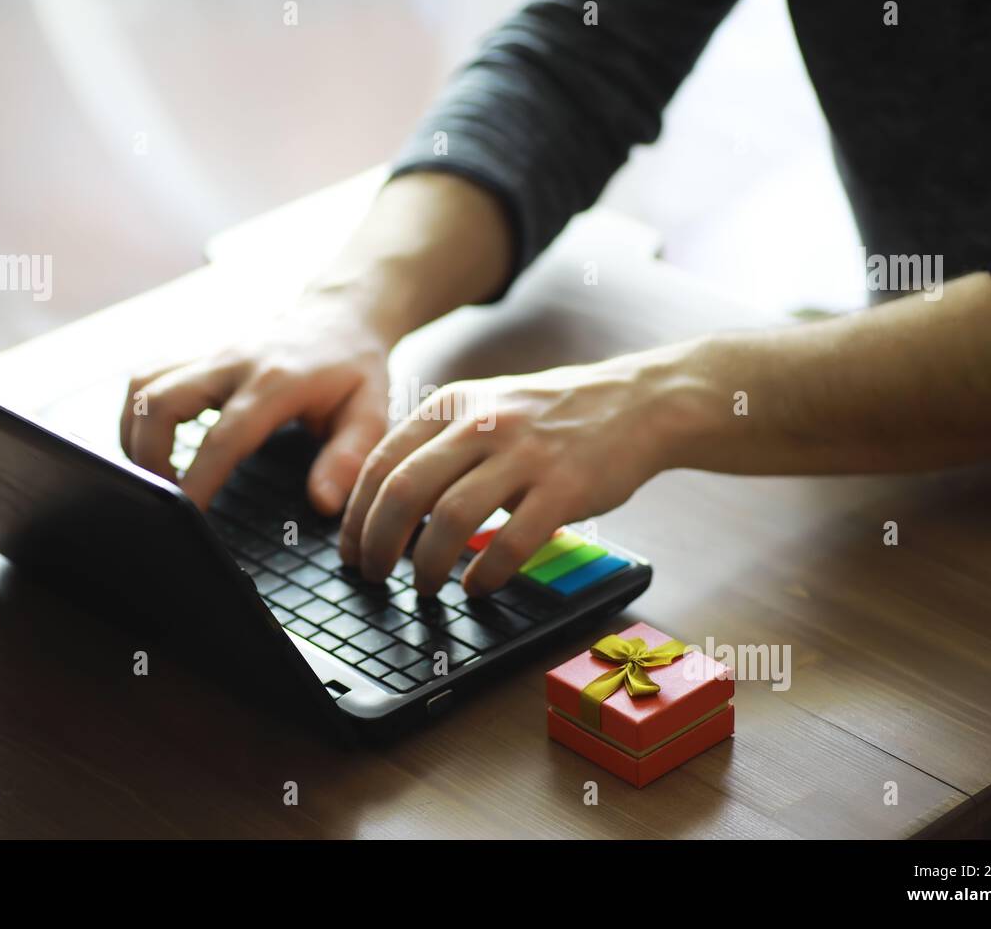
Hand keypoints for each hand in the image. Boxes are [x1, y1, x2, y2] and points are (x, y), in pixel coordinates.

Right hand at [120, 293, 392, 512]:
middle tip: (167, 498)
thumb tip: (323, 502)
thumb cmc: (355, 370)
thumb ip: (348, 458)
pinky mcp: (196, 355)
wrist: (340, 314)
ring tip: (155, 475)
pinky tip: (152, 443)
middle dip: (149, 457)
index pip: (223, 436)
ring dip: (135, 435)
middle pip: (160, 402)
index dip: (199, 479)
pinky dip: (137, 413)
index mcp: (276, 382)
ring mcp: (209, 355)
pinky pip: (146, 378)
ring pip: (142, 387)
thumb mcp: (370, 414)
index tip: (187, 516)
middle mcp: (232, 362)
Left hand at [339, 354, 671, 595]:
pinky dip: (486, 574)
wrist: (637, 403)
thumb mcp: (484, 408)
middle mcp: (482, 424)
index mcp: (452, 405)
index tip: (353, 551)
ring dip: (426, 564)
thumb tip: (383, 504)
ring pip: (451, 518)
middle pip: (405, 491)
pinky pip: (511, 541)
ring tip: (423, 586)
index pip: (381, 463)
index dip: (357, 515)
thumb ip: (437, 444)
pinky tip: (478, 586)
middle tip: (374, 576)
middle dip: (379, 543)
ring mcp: (524, 454)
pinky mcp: (564, 487)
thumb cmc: (552, 417)